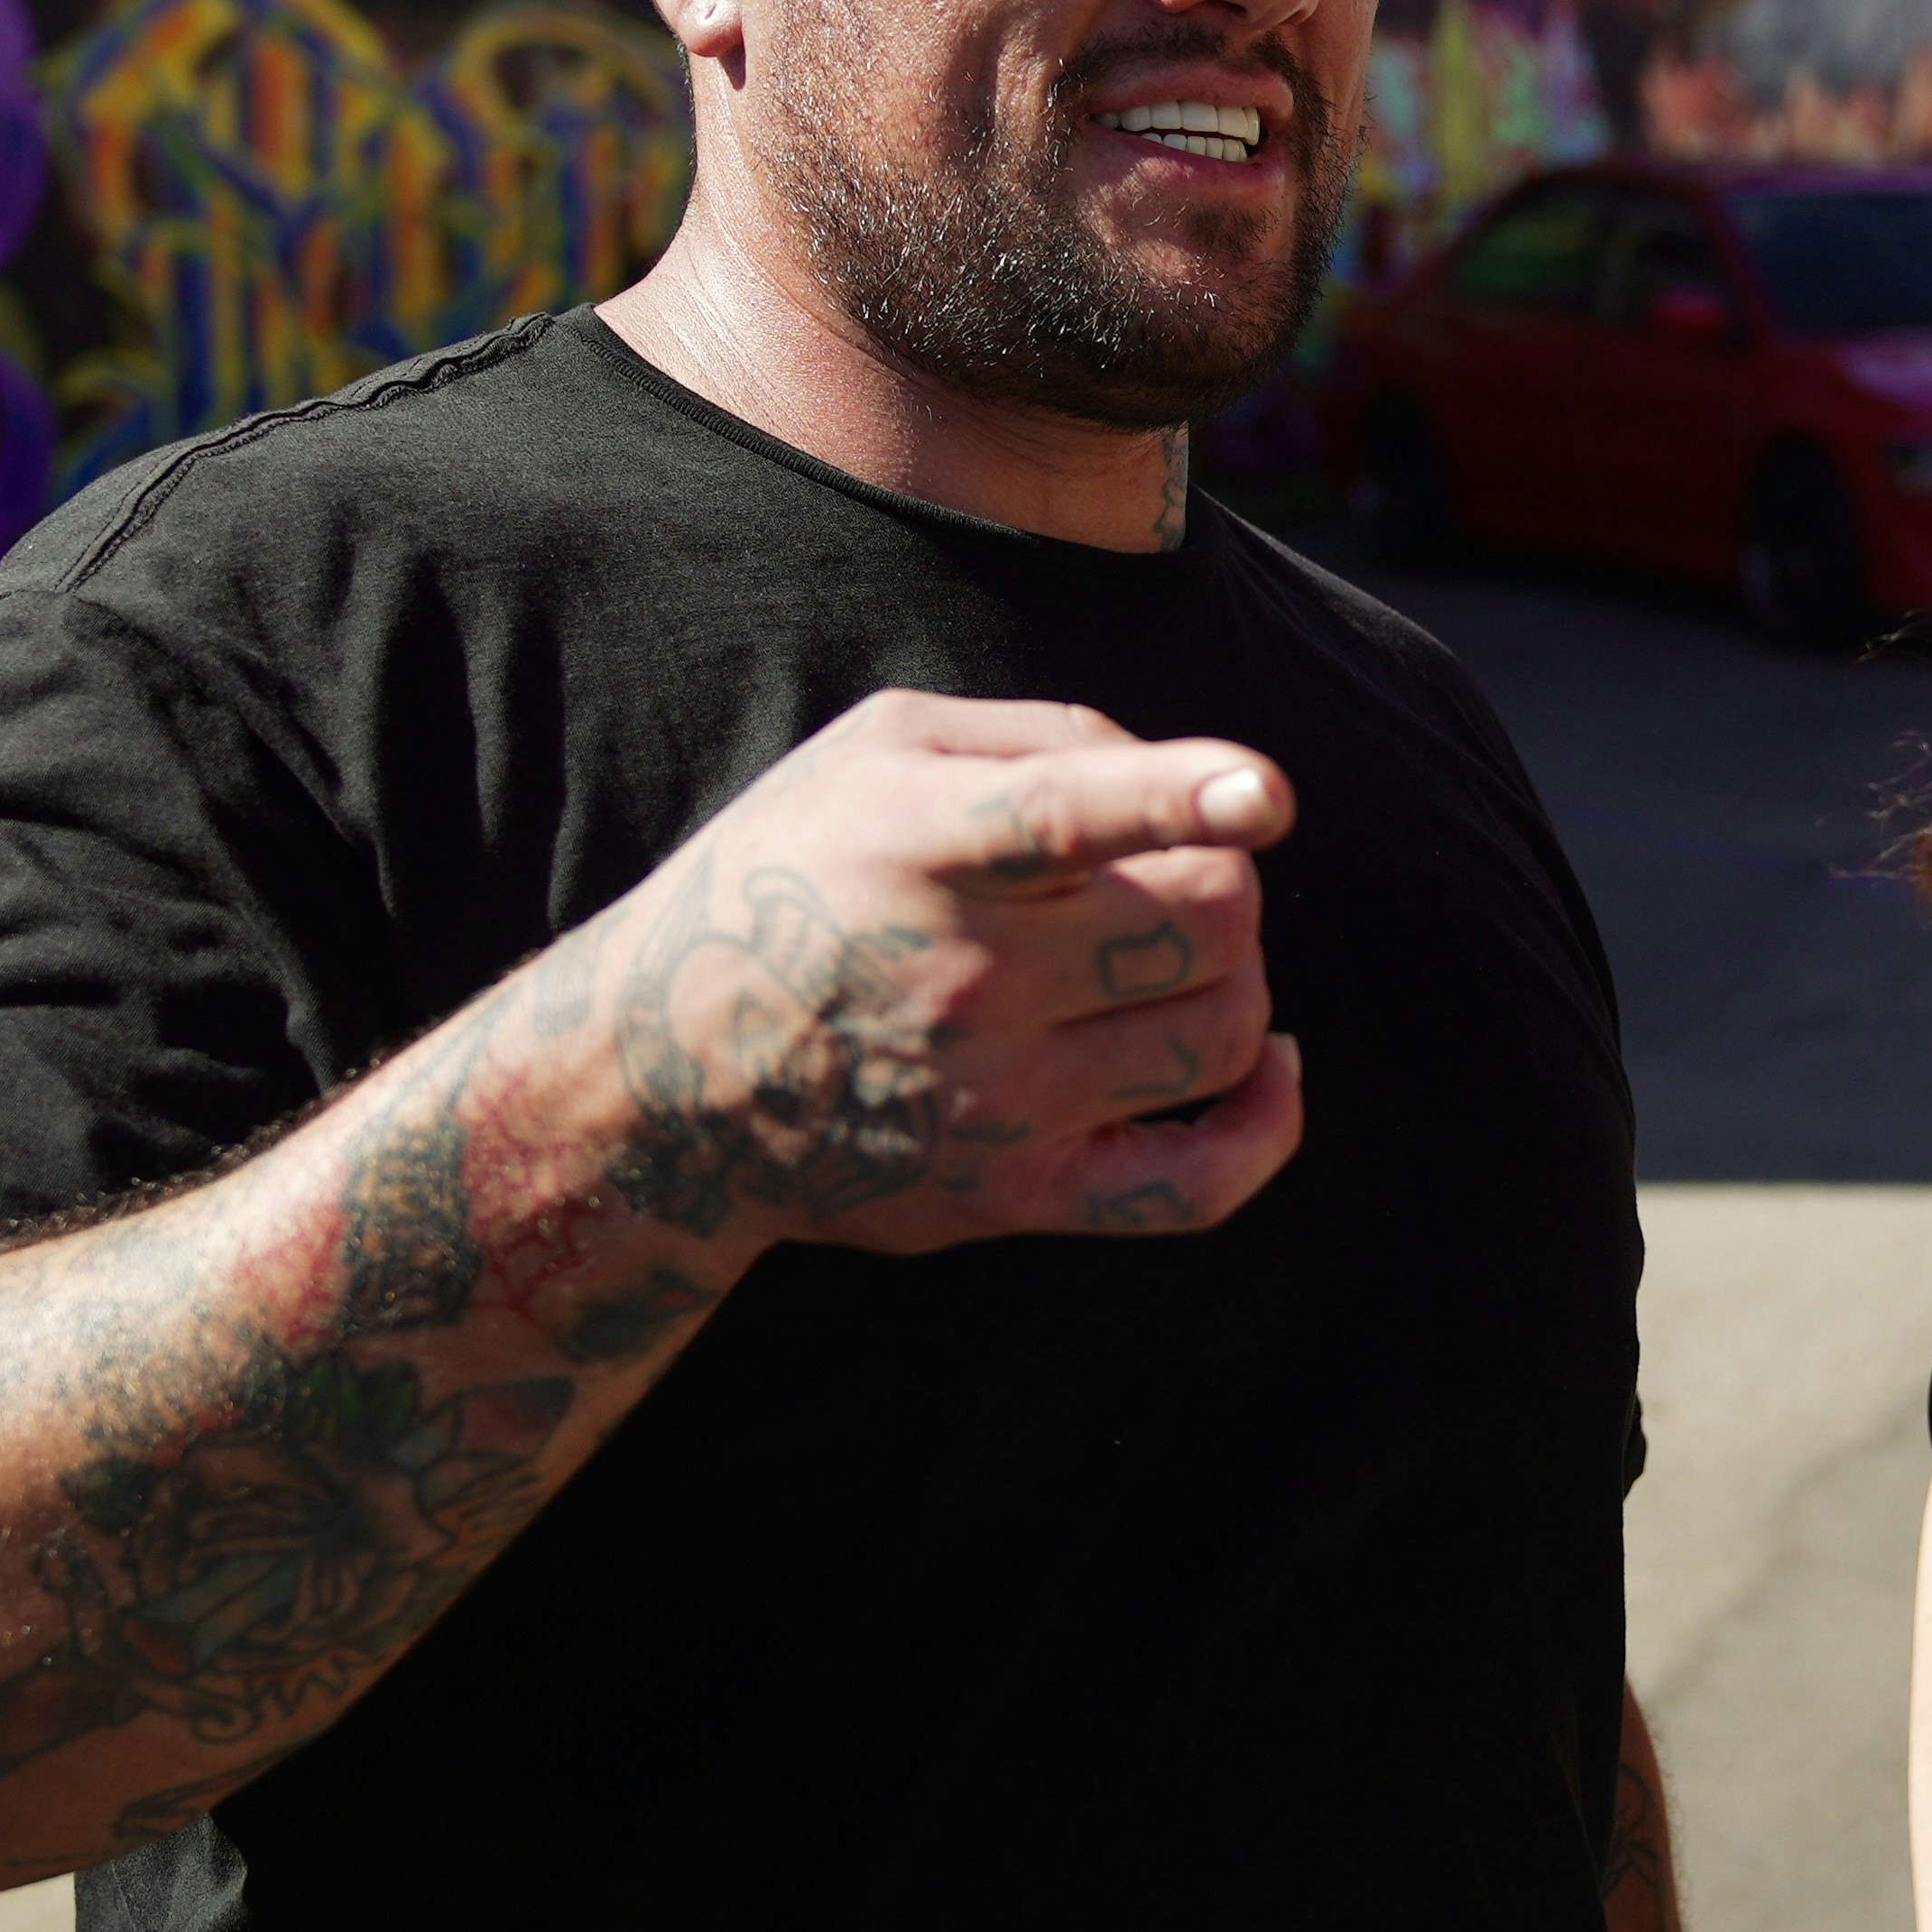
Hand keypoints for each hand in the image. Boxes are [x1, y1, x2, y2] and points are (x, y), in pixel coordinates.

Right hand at [534, 687, 1305, 1251]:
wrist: (660, 1080)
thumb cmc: (793, 876)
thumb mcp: (877, 751)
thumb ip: (1043, 736)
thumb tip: (1194, 782)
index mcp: (917, 844)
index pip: (1062, 818)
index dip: (1180, 798)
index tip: (1265, 795)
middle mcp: (960, 976)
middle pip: (1206, 916)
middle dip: (1226, 877)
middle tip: (1174, 877)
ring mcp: (993, 1099)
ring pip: (1223, 1029)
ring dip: (1237, 979)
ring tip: (1174, 961)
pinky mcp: (1015, 1194)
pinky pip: (1201, 1183)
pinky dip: (1270, 1121)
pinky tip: (1266, 1067)